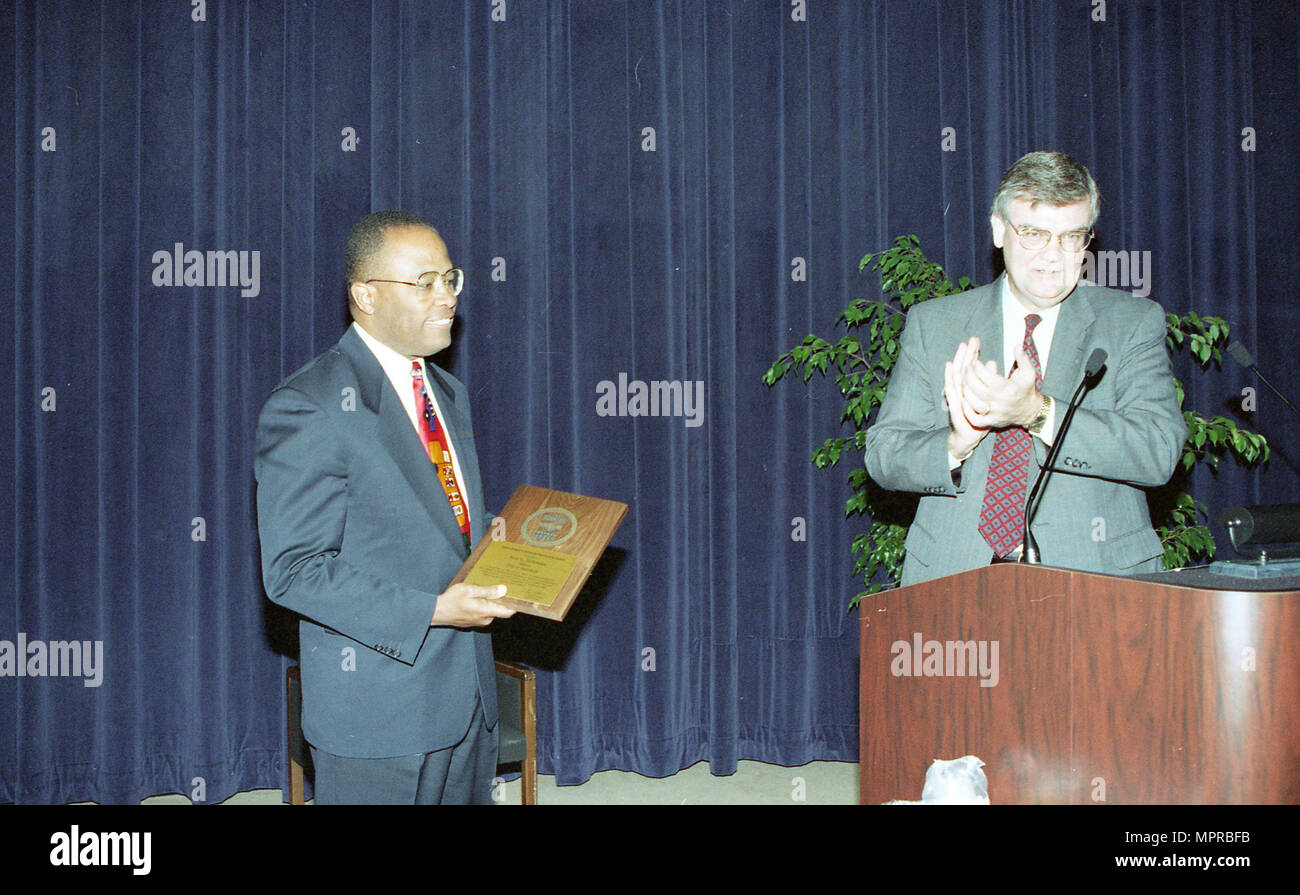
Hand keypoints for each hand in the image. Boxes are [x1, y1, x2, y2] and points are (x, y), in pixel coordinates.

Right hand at [431, 583, 515, 626]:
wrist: (437, 612)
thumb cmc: (451, 600)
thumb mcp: (469, 590)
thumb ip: (487, 591)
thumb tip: (503, 590)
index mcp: (486, 611)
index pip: (508, 612)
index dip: (515, 604)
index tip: (520, 595)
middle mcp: (485, 619)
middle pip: (500, 610)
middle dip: (502, 599)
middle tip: (503, 585)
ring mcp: (479, 622)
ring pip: (492, 611)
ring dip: (491, 602)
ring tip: (487, 589)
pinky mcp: (474, 622)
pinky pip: (484, 613)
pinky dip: (484, 606)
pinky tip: (478, 597)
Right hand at [944, 337, 989, 459]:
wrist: (969, 436)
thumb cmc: (979, 418)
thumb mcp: (988, 398)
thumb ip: (989, 380)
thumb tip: (992, 362)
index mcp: (969, 388)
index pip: (970, 368)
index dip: (972, 354)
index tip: (975, 341)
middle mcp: (961, 390)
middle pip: (963, 368)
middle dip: (966, 354)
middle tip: (971, 340)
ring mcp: (956, 397)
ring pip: (957, 376)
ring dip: (958, 361)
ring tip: (961, 349)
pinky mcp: (954, 405)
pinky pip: (951, 390)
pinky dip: (949, 377)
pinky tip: (950, 367)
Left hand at [960, 341, 1040, 428]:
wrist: (1030, 410)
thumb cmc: (1026, 388)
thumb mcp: (1029, 372)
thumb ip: (1023, 358)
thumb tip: (1017, 345)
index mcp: (1007, 388)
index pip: (986, 376)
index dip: (977, 367)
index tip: (974, 361)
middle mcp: (1000, 401)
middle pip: (977, 389)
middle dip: (968, 377)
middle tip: (966, 369)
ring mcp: (994, 413)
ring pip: (974, 403)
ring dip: (965, 391)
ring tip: (963, 381)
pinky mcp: (991, 422)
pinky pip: (975, 419)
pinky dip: (967, 410)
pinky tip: (964, 400)